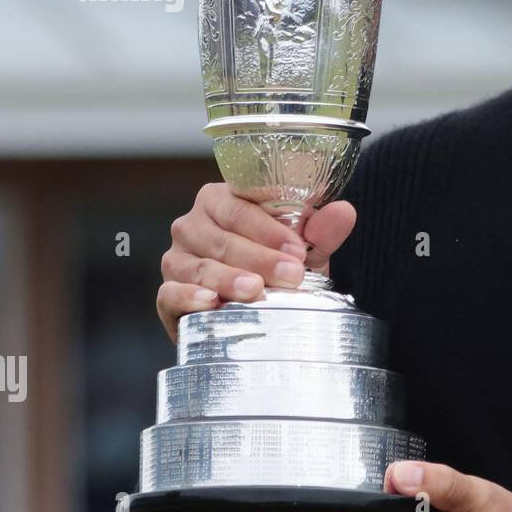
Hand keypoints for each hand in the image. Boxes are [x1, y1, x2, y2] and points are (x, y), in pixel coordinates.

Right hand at [157, 182, 355, 340]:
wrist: (250, 312)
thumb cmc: (274, 267)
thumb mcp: (302, 250)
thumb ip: (321, 231)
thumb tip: (345, 212)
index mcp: (222, 200)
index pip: (243, 205)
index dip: (270, 227)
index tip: (299, 248)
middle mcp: (193, 225)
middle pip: (224, 237)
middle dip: (260, 257)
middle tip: (291, 275)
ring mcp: (176, 259)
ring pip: (201, 265)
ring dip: (230, 278)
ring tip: (256, 290)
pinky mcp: (166, 294)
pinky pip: (171, 293)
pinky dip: (189, 297)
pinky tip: (210, 301)